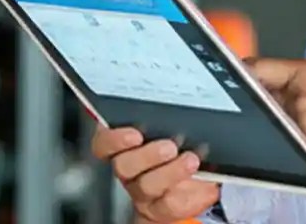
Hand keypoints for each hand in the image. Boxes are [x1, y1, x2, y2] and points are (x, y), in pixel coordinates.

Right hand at [90, 125, 219, 221]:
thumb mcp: (174, 122)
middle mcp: (129, 167)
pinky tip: (201, 180)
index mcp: (124, 142)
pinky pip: (168, 204)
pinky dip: (188, 191)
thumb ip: (167, 113)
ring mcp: (143, 189)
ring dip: (170, 172)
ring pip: (146, 185)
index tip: (134, 134)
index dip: (113, 139)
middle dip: (147, 156)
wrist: (195, 179)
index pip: (104, 142)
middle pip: (124, 165)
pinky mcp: (161, 207)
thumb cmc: (181, 142)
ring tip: (190, 160)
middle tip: (169, 146)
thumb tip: (178, 97)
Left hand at [247, 58, 305, 172]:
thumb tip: (263, 78)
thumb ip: (294, 74)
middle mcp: (299, 97)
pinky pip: (288, 146)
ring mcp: (302, 126)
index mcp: (304, 73)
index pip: (256, 69)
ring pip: (273, 126)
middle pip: (260, 101)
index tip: (233, 78)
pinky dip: (291, 145)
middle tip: (276, 107)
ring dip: (278, 126)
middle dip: (263, 104)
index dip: (242, 74)